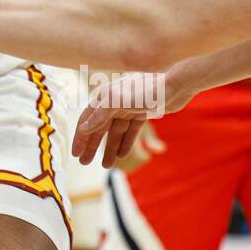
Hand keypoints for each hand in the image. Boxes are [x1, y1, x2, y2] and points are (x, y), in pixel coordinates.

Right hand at [70, 69, 192, 168]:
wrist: (175, 83)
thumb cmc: (146, 88)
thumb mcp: (119, 100)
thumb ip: (100, 113)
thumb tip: (84, 128)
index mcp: (104, 98)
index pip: (87, 121)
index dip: (80, 138)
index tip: (75, 155)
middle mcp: (113, 102)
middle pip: (99, 128)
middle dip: (92, 145)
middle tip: (84, 162)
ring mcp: (128, 107)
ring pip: (115, 132)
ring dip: (109, 148)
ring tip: (106, 165)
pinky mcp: (142, 112)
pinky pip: (130, 131)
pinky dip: (126, 143)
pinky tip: (122, 155)